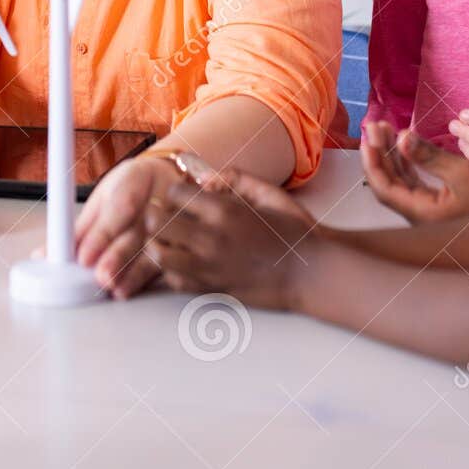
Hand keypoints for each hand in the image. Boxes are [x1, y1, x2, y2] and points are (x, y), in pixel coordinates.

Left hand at [75, 153, 178, 298]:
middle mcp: (164, 198)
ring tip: (117, 289)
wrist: (170, 179)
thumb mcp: (105, 197)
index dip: (102, 234)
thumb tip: (48, 255)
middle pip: (140, 232)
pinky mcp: (190, 243)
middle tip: (101, 277)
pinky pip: (175, 263)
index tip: (84, 257)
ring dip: (136, 273)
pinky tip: (140, 288)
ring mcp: (181, 221)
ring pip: (160, 250)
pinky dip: (154, 279)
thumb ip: (81, 227)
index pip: (122, 207)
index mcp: (140, 178)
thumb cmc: (133, 189)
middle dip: (118, 257)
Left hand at [144, 174, 314, 309]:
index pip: (173, 193)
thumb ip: (236, 178)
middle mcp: (211, 239)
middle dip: (158, 215)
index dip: (174, 192)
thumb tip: (204, 178)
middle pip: (157, 223)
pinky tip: (183, 261)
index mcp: (224, 211)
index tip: (182, 196)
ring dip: (159, 243)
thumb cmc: (294, 231)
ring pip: (159, 254)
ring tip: (171, 239)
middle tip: (169, 215)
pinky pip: (174, 280)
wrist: (312, 274)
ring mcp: (209, 268)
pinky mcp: (212, 290)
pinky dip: (171, 270)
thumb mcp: (270, 193)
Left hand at [361, 120, 468, 221]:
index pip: (384, 188)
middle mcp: (421, 218)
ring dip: (394, 157)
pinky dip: (409, 165)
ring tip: (388, 129)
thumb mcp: (464, 173)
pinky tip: (408, 145)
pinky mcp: (440, 208)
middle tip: (376, 126)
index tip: (368, 137)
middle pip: (390, 184)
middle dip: (380, 154)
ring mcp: (430, 214)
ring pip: (402, 183)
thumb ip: (429, 156)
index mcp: (423, 214)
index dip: (373, 161)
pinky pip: (416, 185)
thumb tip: (401, 137)